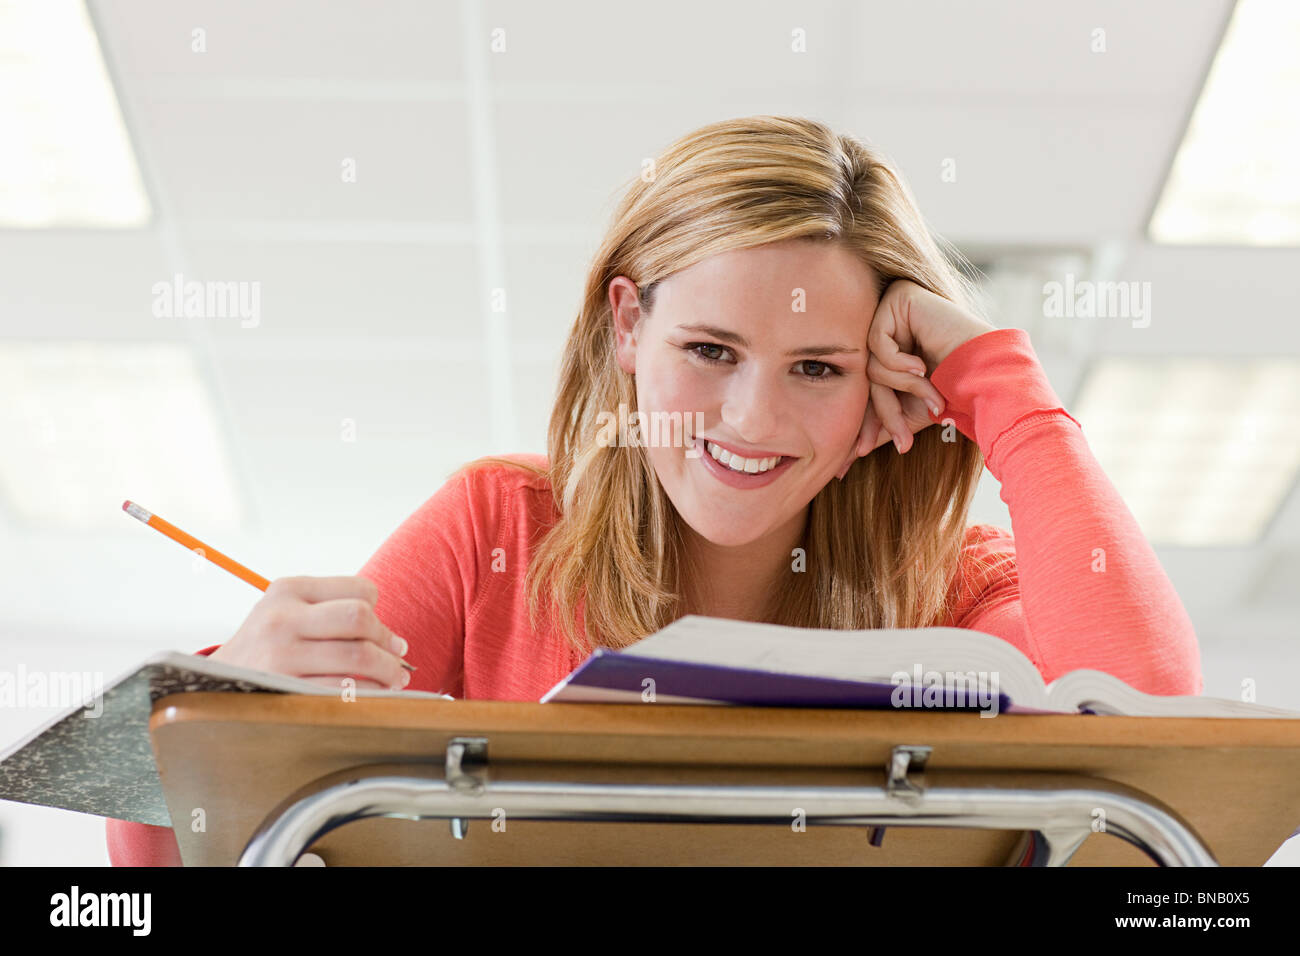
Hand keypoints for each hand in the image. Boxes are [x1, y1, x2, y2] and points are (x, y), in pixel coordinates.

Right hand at [209, 575, 410, 689]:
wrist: (210, 687)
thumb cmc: (266, 647)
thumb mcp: (285, 612)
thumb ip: (331, 610)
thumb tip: (393, 638)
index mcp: (287, 590)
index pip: (359, 590)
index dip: (379, 612)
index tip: (383, 632)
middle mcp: (281, 618)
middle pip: (360, 618)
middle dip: (388, 640)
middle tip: (399, 655)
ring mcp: (280, 656)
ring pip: (358, 656)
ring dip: (388, 670)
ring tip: (396, 679)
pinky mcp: (284, 691)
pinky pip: (344, 690)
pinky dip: (371, 693)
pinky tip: (377, 695)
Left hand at [837, 279, 995, 476]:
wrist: (990, 375)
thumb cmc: (955, 392)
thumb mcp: (908, 413)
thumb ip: (877, 424)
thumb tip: (841, 461)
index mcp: (889, 346)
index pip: (865, 384)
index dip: (867, 420)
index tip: (862, 452)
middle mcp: (888, 324)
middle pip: (867, 375)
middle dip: (885, 412)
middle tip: (902, 443)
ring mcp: (892, 308)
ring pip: (871, 362)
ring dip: (903, 388)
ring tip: (933, 399)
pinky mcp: (899, 297)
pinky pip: (878, 340)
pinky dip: (898, 363)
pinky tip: (922, 367)